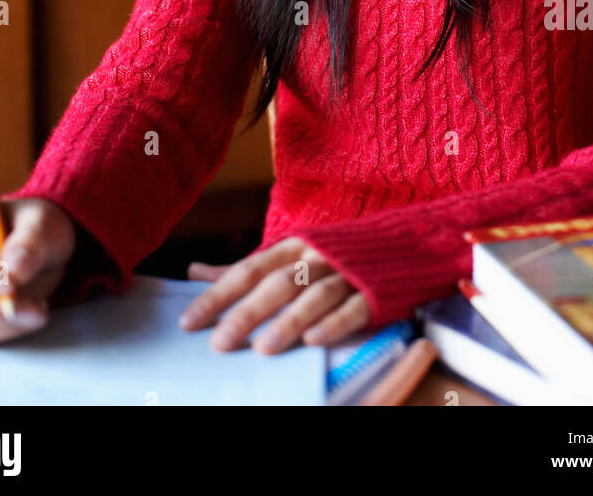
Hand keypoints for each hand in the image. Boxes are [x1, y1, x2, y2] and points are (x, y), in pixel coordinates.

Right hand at [0, 197, 77, 343]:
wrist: (42, 249)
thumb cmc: (35, 226)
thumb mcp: (42, 222)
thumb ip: (30, 242)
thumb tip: (14, 269)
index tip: (10, 286)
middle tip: (34, 310)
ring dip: (0, 323)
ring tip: (39, 311)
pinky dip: (2, 330)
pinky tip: (30, 316)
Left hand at [178, 237, 370, 352]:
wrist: (403, 244)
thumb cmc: (335, 254)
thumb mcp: (290, 253)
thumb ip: (246, 268)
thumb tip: (196, 272)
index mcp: (293, 245)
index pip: (248, 269)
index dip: (218, 294)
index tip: (190, 321)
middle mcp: (316, 256)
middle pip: (277, 283)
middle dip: (246, 313)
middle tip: (220, 342)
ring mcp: (346, 273)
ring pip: (313, 296)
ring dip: (287, 322)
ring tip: (263, 348)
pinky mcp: (374, 291)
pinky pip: (352, 308)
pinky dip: (333, 324)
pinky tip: (314, 341)